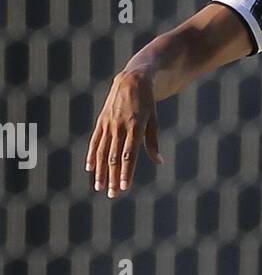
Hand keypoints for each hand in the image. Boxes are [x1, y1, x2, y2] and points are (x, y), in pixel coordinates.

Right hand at [85, 68, 161, 197]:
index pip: (129, 155)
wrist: (131, 80)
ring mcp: (109, 124)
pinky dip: (91, 155)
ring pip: (102, 151)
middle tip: (112, 195)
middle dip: (113, 177)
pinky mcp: (101, 121)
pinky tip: (90, 168)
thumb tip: (158, 161)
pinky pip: (95, 141)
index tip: (124, 187)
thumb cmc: (147, 103)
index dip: (126, 172)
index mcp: (135, 128)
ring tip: (99, 187)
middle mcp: (120, 127)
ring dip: (100, 171)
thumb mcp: (153, 120)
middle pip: (114, 157)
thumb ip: (152, 142)